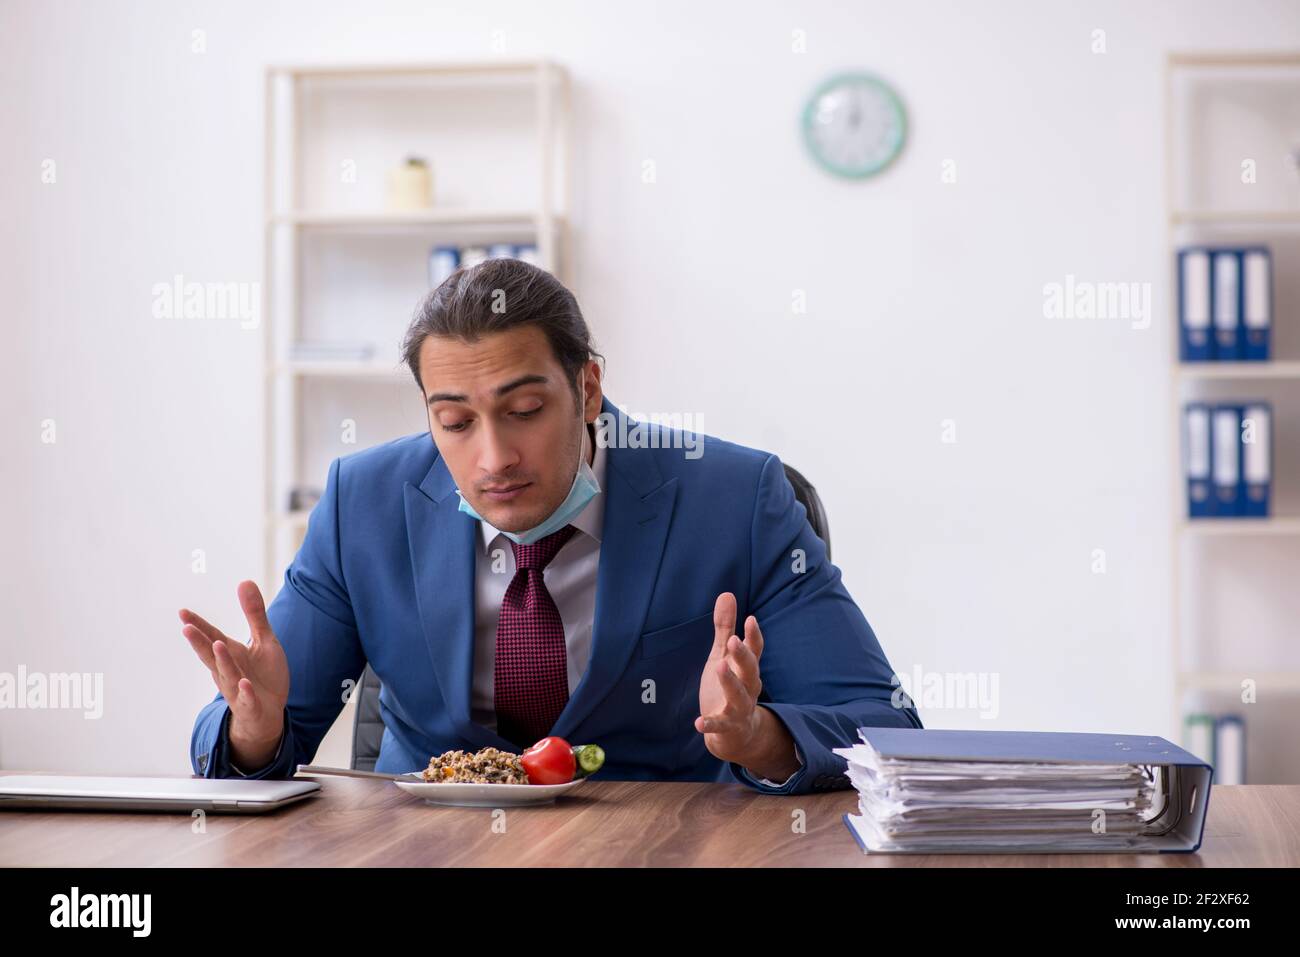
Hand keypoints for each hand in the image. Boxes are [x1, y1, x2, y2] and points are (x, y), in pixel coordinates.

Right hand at [179, 581, 288, 767]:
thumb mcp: (263, 640)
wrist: (269, 711)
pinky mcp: (250, 705)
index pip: (212, 636)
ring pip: (228, 675)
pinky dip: (245, 693)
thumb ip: (254, 614)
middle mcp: (228, 670)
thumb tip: (244, 581)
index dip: (198, 625)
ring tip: (218, 645)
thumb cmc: (263, 674)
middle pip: (211, 656)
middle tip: (187, 628)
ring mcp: (237, 689)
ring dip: (223, 662)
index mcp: (231, 654)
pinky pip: (247, 700)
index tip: (183, 612)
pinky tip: (245, 684)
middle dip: (200, 642)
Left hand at [694, 592, 765, 763]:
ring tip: (719, 666)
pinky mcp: (726, 726)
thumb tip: (727, 593)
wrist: (737, 734)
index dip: (753, 635)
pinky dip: (710, 724)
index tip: (750, 619)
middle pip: (750, 670)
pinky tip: (698, 722)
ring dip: (730, 681)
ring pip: (738, 695)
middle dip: (743, 655)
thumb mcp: (723, 655)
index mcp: (747, 669)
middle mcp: (748, 687)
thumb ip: (725, 628)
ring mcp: (739, 708)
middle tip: (733, 640)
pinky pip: (719, 725)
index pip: (754, 650)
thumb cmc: (729, 687)